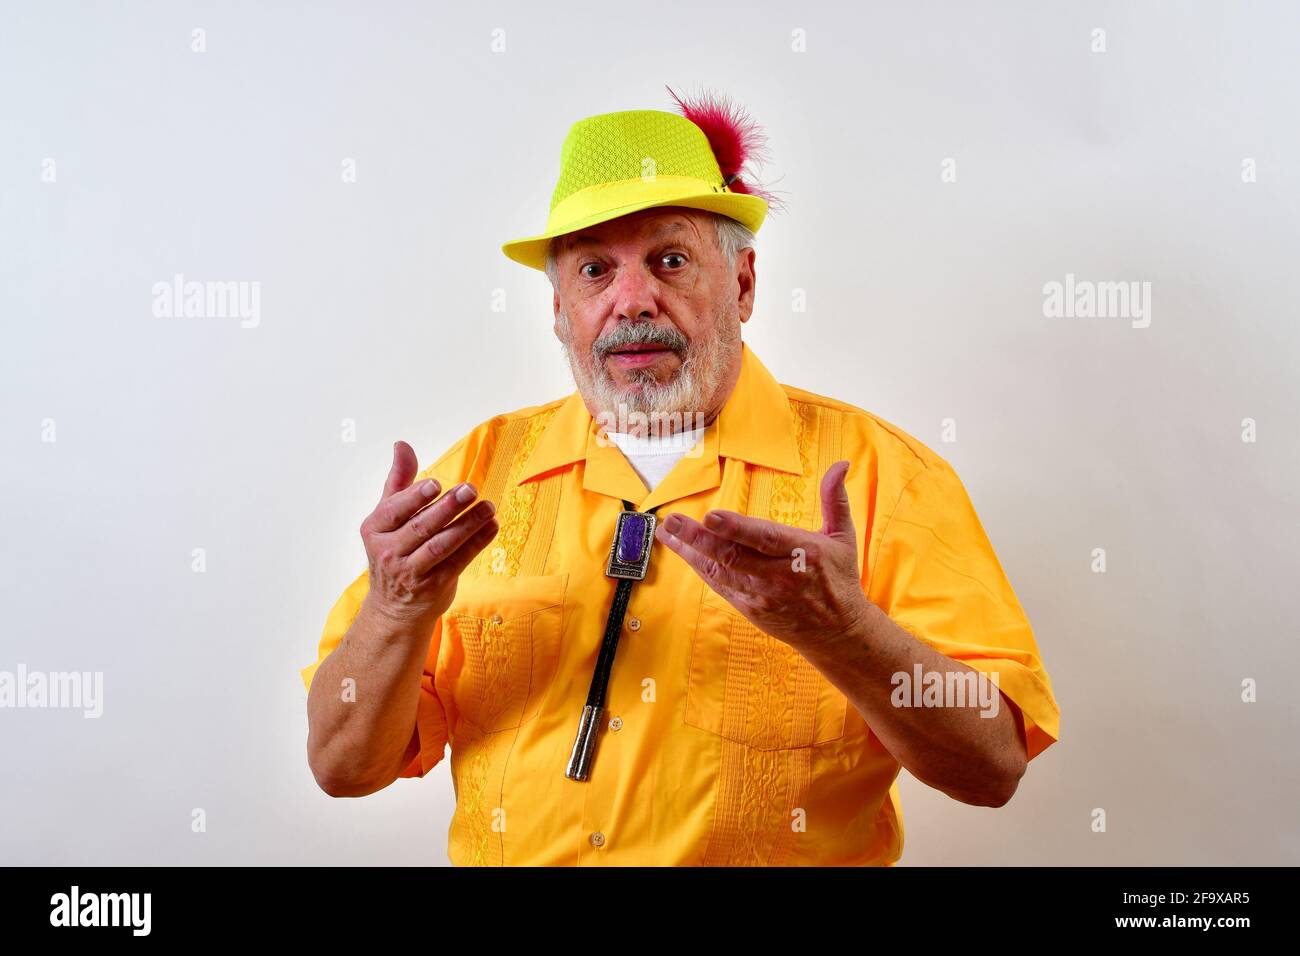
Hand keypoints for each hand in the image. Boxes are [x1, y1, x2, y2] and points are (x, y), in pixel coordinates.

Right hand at [358, 441, 498, 629]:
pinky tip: (491, 526)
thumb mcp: (388, 518)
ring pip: (441, 545)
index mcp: (375, 530)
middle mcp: (388, 553)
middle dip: (447, 508)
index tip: (437, 484)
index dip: (415, 497)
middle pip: (421, 527)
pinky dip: (476, 543)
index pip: (394, 510)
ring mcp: (411, 573)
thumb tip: (401, 445)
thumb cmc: (394, 552)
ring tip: (488, 507)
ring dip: (468, 525)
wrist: (394, 608)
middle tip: (470, 489)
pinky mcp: (434, 587)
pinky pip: (458, 562)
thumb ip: (398, 481)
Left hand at [653, 460, 871, 650]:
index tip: (711, 516)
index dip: (737, 528)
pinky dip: (700, 568)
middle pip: (733, 556)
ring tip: (667, 532)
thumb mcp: (843, 537)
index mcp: (802, 553)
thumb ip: (835, 499)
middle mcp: (779, 576)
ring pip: (720, 572)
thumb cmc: (839, 579)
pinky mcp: (750, 609)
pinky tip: (683, 552)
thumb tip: (840, 465)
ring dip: (691, 552)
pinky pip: (720, 586)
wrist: (838, 632)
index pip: (764, 538)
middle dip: (699, 538)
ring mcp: (762, 595)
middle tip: (673, 521)